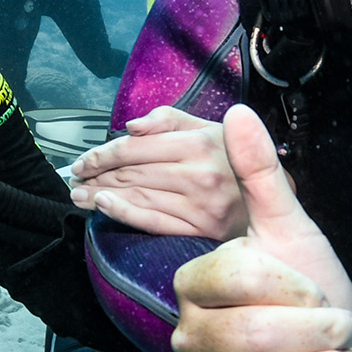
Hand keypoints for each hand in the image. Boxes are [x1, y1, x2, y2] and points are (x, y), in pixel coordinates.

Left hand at [69, 106, 246, 238]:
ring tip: (79, 194)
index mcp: (199, 143)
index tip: (83, 159)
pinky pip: (154, 222)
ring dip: (100, 196)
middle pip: (132, 173)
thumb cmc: (235, 159)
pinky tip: (103, 208)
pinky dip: (124, 214)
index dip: (102, 154)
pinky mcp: (201, 230)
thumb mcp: (210, 128)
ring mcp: (200, 205)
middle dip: (96, 175)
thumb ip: (169, 121)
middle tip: (74, 177)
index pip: (136, 147)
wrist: (277, 197)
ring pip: (138, 197)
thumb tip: (131, 126)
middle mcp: (198, 174)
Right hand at [124, 104, 351, 351]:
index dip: (296, 285)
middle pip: (250, 331)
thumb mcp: (290, 232)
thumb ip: (261, 175)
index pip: (240, 274)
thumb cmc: (307, 295)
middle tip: (346, 332)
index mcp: (200, 280)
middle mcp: (190, 330)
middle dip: (316, 331)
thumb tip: (239, 110)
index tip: (324, 293)